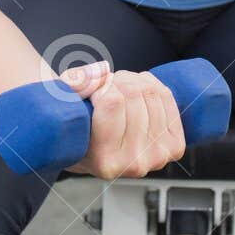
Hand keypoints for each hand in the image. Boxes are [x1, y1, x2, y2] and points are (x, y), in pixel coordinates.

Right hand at [63, 61, 185, 179]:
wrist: (93, 146)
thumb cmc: (75, 125)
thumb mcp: (61, 102)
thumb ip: (75, 84)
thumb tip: (102, 70)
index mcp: (104, 161)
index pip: (113, 102)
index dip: (100, 86)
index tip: (92, 92)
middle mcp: (133, 164)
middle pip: (134, 95)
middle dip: (117, 81)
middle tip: (105, 88)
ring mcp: (157, 156)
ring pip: (151, 93)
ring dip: (132, 81)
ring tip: (117, 90)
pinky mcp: (174, 146)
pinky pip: (166, 98)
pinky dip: (151, 84)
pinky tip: (136, 91)